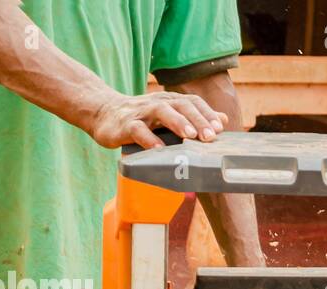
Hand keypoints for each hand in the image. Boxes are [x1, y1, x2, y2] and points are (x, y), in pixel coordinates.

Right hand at [88, 91, 227, 148]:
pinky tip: (158, 149)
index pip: (192, 102)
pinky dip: (148, 139)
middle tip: (210, 136)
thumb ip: (195, 117)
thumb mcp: (170, 115)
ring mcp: (141, 113)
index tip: (219, 128)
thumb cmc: (143, 118)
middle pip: (181, 105)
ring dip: (177, 123)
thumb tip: (222, 120)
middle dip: (197, 119)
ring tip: (190, 136)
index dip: (206, 113)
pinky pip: (138, 130)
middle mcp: (158, 103)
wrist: (104, 113)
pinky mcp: (125, 125)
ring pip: (161, 112)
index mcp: (170, 101)